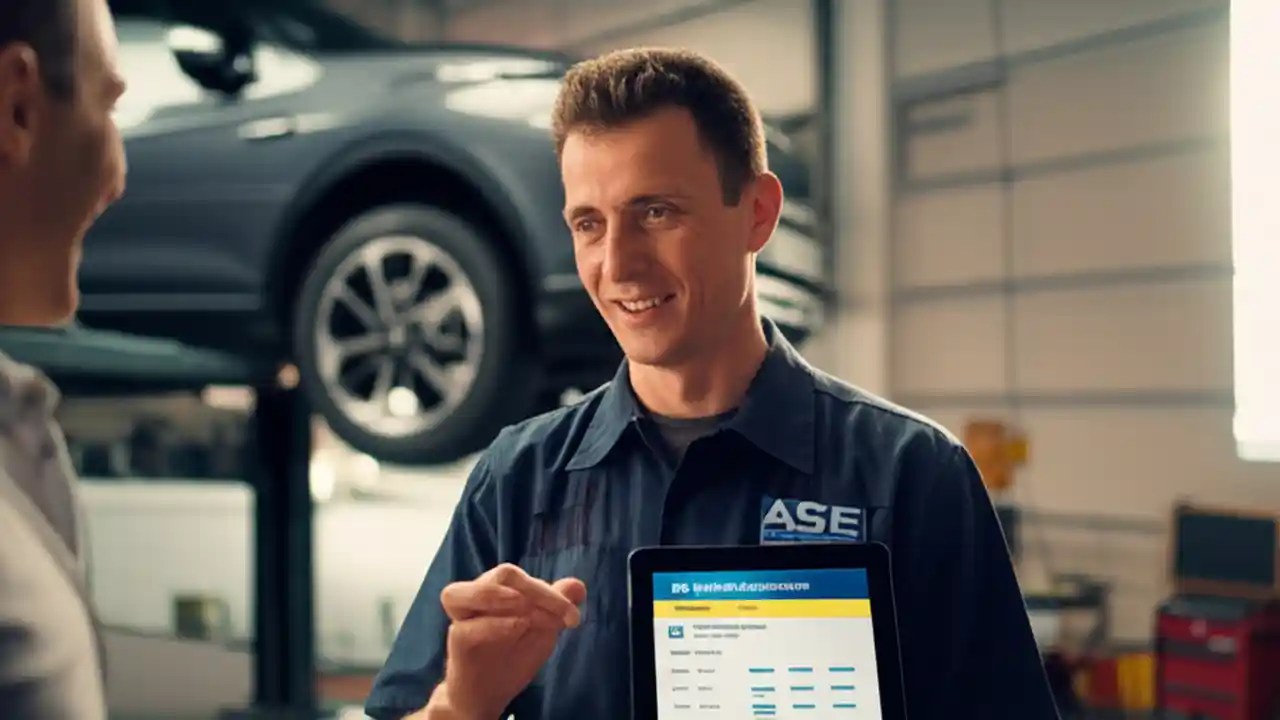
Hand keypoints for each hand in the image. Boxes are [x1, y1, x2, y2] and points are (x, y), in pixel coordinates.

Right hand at [432, 563, 586, 718]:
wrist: (491, 694)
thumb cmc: (513, 655)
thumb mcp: (543, 630)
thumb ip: (557, 606)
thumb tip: (578, 585)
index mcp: (499, 589)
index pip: (523, 578)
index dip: (551, 594)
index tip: (573, 618)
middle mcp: (476, 597)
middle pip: (502, 574)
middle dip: (538, 591)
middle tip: (561, 615)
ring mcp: (463, 619)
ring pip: (460, 592)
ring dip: (497, 594)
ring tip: (525, 606)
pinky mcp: (458, 644)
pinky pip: (467, 629)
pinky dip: (493, 624)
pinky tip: (517, 627)